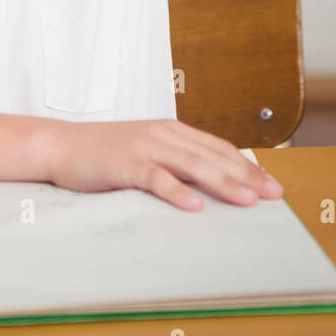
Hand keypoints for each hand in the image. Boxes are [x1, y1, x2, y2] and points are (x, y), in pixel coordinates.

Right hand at [45, 117, 283, 209]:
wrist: (62, 145)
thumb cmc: (105, 153)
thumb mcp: (146, 150)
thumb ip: (174, 160)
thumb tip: (208, 184)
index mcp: (171, 130)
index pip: (218, 148)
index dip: (247, 165)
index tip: (271, 184)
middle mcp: (164, 134)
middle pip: (213, 156)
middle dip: (247, 175)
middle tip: (273, 194)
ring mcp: (145, 146)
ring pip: (193, 165)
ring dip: (223, 183)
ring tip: (247, 201)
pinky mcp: (126, 162)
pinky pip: (157, 177)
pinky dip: (177, 191)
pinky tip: (194, 205)